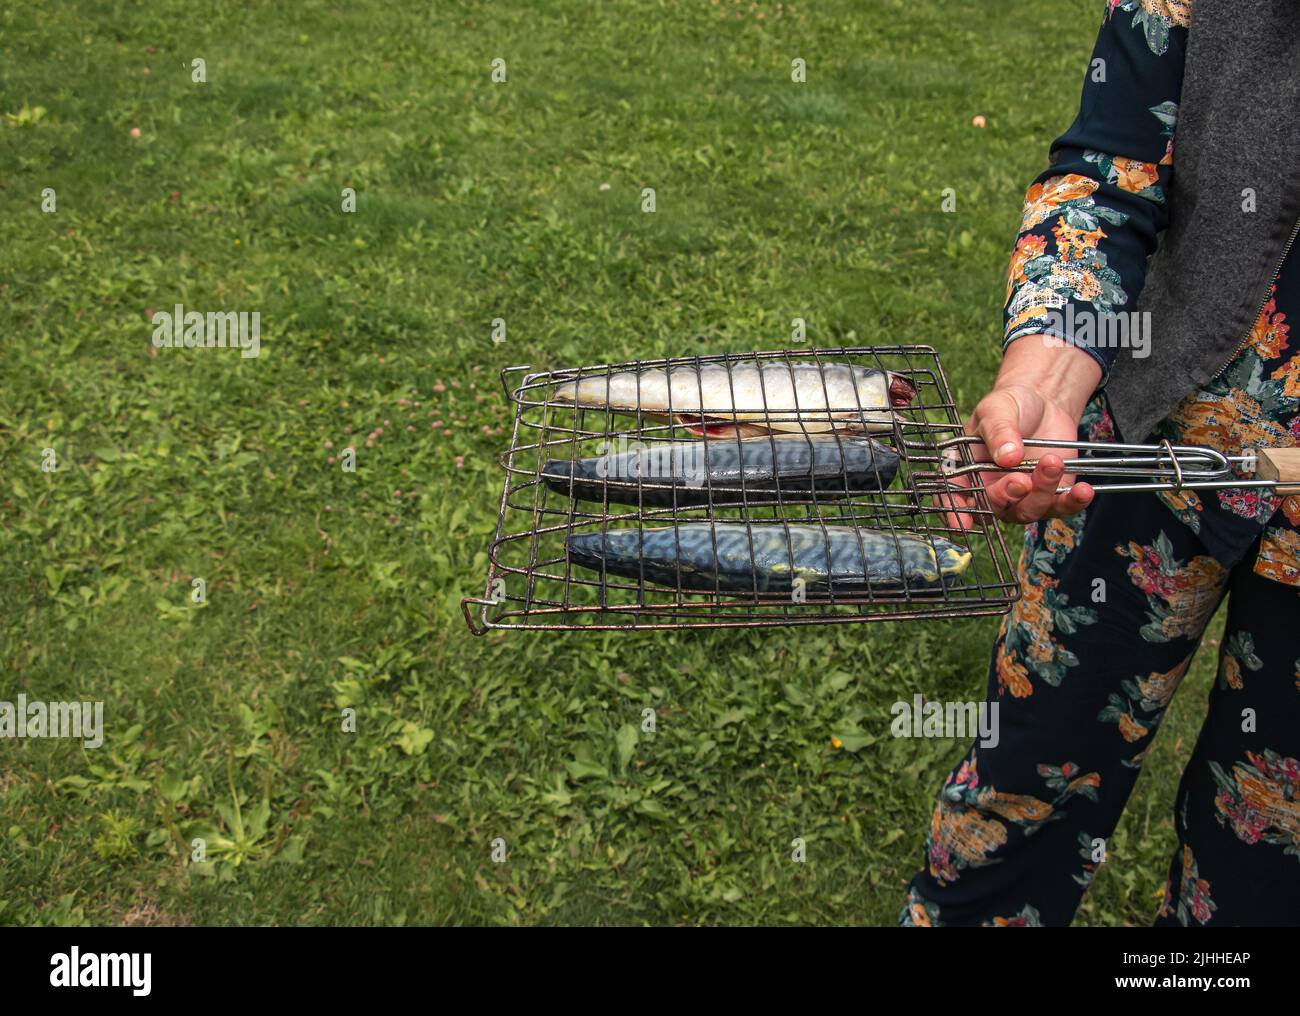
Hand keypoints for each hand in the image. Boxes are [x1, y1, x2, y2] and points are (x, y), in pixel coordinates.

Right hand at [942, 338, 1101, 528]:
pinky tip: (1083, 490)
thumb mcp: (997, 409)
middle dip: (1006, 497)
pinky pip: (1060, 509)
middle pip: (993, 509)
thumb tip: (1007, 457)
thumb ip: (999, 431)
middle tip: (1020, 479)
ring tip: (1053, 462)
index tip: (962, 522)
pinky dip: (1072, 503)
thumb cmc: (1011, 405)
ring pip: (1027, 512)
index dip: (954, 513)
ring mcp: (1021, 497)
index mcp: (966, 471)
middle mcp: (990, 490)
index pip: (954, 497)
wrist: (1044, 403)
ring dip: (1041, 493)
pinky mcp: (1051, 497)